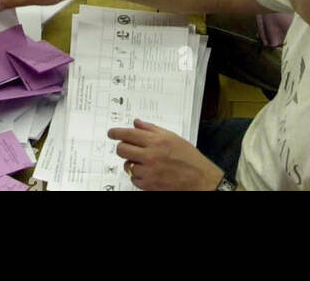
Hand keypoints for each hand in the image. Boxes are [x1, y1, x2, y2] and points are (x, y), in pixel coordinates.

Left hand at [109, 120, 223, 190]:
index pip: (129, 134)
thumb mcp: (172, 137)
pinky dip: (138, 175)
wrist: (198, 178)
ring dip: (132, 162)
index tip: (111, 133)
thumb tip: (137, 123)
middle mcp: (150, 155)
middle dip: (122, 147)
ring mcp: (148, 172)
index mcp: (156, 141)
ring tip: (143, 161)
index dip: (116, 132)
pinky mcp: (148, 185)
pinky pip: (134, 179)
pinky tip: (148, 172)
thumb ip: (152, 129)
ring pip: (127, 165)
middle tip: (127, 147)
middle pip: (122, 149)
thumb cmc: (188, 157)